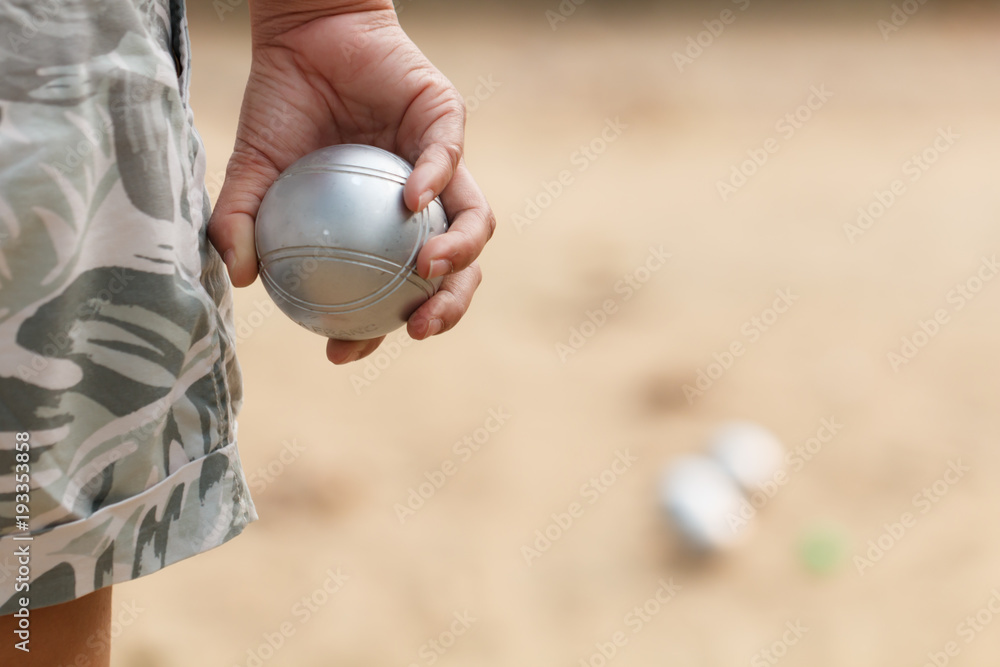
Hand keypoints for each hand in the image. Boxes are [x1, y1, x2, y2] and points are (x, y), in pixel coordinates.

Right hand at [208, 3, 494, 363]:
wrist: (300, 36)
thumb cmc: (279, 107)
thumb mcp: (251, 171)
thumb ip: (242, 222)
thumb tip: (238, 279)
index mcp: (380, 231)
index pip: (390, 293)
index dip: (375, 330)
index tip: (345, 351)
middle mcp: (419, 207)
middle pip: (453, 272)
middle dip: (446, 308)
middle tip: (417, 328)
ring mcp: (440, 165)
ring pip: (473, 220)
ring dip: (458, 254)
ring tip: (425, 270)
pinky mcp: (447, 120)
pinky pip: (450, 156)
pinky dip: (434, 180)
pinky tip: (409, 201)